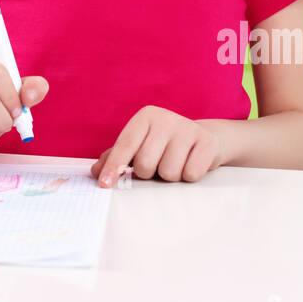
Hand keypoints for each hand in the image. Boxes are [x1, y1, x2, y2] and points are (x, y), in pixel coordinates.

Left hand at [90, 105, 223, 185]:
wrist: (202, 138)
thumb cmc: (164, 144)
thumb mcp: (140, 145)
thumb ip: (116, 157)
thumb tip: (95, 171)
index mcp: (145, 117)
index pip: (125, 145)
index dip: (114, 166)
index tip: (105, 184)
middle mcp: (165, 118)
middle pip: (145, 164)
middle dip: (149, 173)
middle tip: (157, 165)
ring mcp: (187, 129)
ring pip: (168, 172)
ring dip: (170, 176)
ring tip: (175, 163)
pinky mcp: (207, 143)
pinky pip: (190, 174)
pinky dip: (189, 176)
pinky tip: (190, 163)